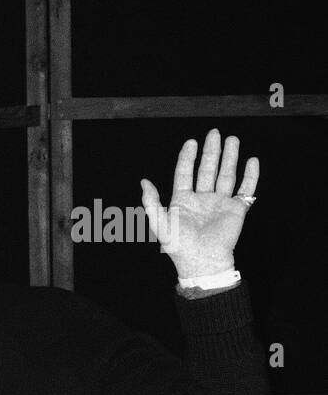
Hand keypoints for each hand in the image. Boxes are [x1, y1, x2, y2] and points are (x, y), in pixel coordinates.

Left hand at [140, 129, 259, 279]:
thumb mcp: (159, 224)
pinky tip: (251, 161)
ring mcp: (220, 203)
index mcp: (182, 201)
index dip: (187, 157)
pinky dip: (250, 175)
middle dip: (211, 151)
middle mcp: (202, 199)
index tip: (191, 141)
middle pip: (206, 170)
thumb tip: (143, 181)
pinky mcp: (236, 209)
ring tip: (232, 140)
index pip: (184, 173)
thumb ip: (151, 202)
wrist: (203, 261)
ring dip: (229, 157)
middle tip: (214, 133)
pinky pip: (245, 189)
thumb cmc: (179, 246)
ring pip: (226, 175)